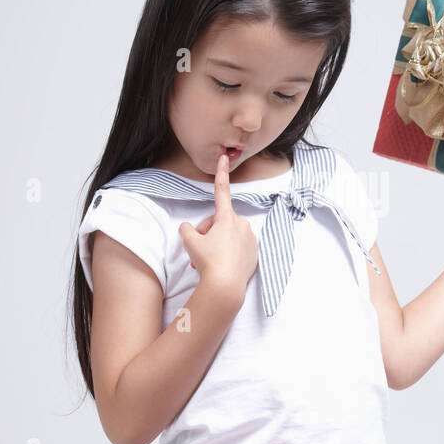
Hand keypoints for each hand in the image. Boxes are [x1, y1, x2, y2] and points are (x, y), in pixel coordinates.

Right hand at [179, 152, 258, 295]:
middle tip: (197, 249)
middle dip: (207, 233)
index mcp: (227, 218)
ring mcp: (251, 240)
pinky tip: (222, 266)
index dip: (221, 173)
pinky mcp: (255, 255)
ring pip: (228, 237)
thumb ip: (187, 230)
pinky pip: (238, 249)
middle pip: (219, 222)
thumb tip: (189, 228)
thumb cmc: (208, 261)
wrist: (225, 286)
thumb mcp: (190, 242)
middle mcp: (242, 225)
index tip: (224, 157)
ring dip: (217, 245)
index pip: (221, 191)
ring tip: (208, 261)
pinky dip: (229, 255)